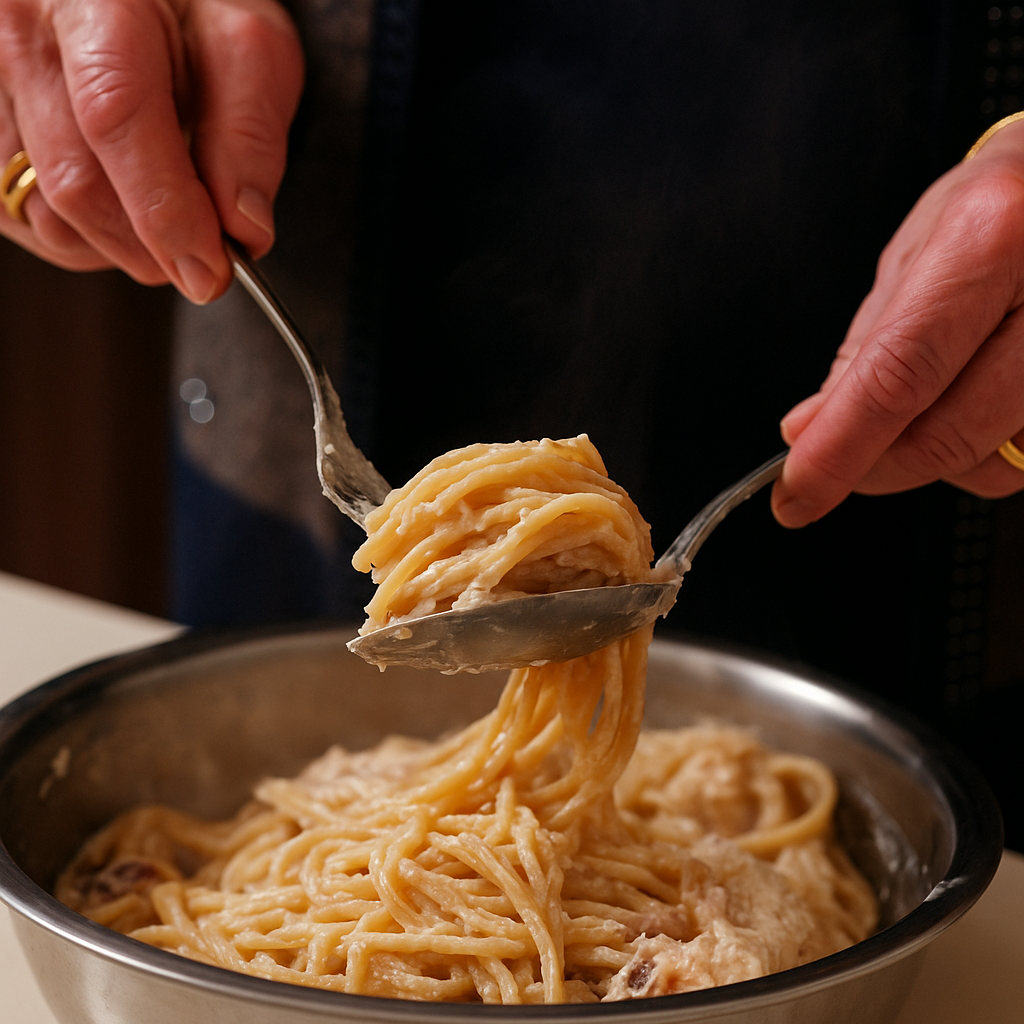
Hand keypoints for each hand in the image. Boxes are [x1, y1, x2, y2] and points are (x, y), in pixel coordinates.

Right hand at [0, 0, 302, 301]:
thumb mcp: (249, 51)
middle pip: (78, 183)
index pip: (116, 119)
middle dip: (154, 246)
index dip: (168, 213)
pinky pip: (26, 220)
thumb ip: (250, 136)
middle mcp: (19, 33)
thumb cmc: (195, 12)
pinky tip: (121, 206)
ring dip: (122, 246)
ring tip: (166, 210)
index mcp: (94, 0)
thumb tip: (244, 229)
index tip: (212, 270)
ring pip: (48, 215)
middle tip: (207, 254)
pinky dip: (87, 238)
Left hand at [772, 117, 1023, 526]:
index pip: (898, 377)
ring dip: (935, 460)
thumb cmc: (999, 206)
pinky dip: (983, 452)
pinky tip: (973, 403)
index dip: (837, 452)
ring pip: (995, 464)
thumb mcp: (918, 252)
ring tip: (926, 404)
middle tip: (836, 464)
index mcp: (991, 239)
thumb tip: (810, 432)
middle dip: (874, 468)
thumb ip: (866, 350)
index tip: (795, 495)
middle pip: (948, 433)